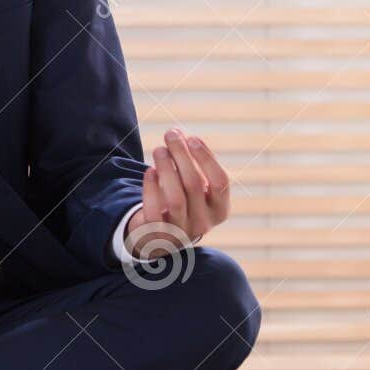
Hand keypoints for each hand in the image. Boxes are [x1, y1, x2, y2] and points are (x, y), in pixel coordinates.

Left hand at [126, 128, 230, 258]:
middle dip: (182, 156)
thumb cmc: (183, 202)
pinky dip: (151, 188)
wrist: (161, 236)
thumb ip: (191, 163)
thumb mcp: (194, 186)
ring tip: (159, 149)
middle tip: (170, 135)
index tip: (192, 138)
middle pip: (194, 185)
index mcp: (220, 210)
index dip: (207, 158)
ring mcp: (182, 232)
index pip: (220, 182)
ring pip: (176, 198)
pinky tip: (149, 171)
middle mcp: (204, 224)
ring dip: (167, 169)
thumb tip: (178, 133)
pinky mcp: (159, 235)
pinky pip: (154, 210)